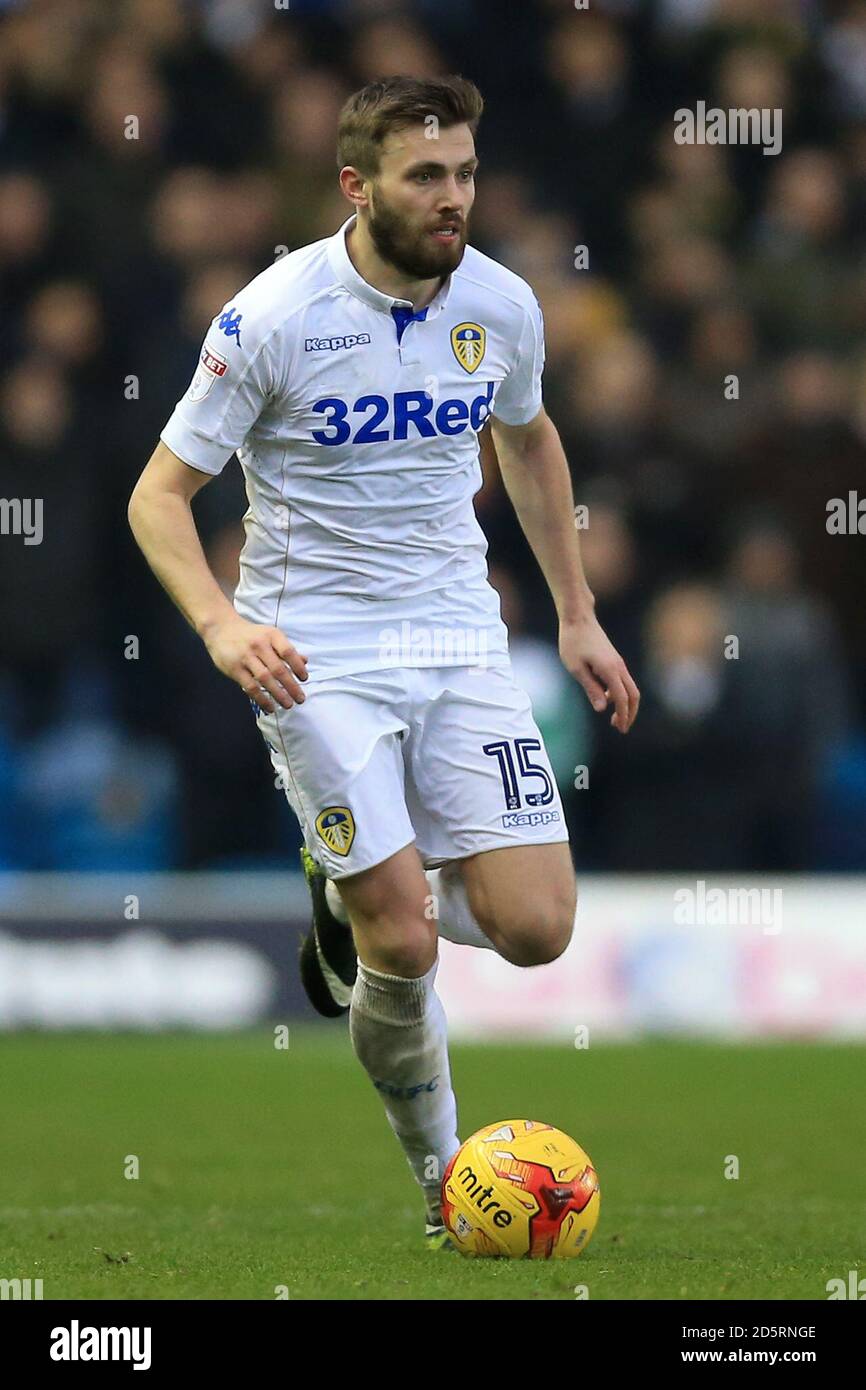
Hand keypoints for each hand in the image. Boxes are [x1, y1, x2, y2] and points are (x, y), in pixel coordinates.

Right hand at [203, 614, 307, 712]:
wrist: (221, 628)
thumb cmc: (251, 635)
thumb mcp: (270, 636)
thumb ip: (285, 650)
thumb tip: (305, 661)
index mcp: (271, 635)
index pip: (288, 652)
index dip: (298, 667)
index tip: (304, 679)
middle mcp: (259, 645)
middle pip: (278, 669)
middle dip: (291, 686)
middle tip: (300, 699)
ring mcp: (246, 657)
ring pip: (265, 679)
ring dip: (278, 694)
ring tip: (288, 705)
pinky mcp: (235, 669)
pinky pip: (250, 686)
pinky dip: (261, 699)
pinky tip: (270, 707)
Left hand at [559, 613, 639, 732]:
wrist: (578, 618)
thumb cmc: (573, 642)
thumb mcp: (576, 668)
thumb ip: (591, 689)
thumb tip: (602, 708)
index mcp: (610, 670)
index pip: (622, 699)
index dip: (622, 716)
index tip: (620, 728)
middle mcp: (619, 667)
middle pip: (633, 695)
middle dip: (629, 713)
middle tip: (621, 728)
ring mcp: (618, 662)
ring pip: (630, 688)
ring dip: (625, 704)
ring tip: (613, 719)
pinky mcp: (614, 660)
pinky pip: (622, 680)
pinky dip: (619, 693)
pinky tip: (605, 698)